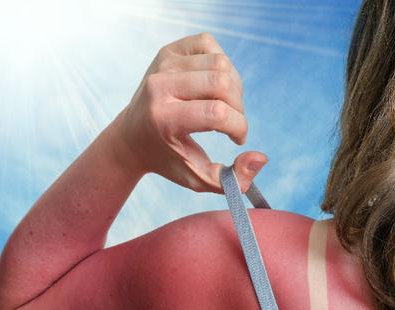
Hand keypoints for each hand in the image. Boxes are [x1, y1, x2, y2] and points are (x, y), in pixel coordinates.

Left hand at [111, 32, 266, 192]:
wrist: (131, 137)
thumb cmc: (168, 159)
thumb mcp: (198, 179)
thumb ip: (233, 179)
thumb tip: (262, 157)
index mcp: (163, 118)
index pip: (217, 113)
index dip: (239, 127)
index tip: (237, 139)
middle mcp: (159, 86)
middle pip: (223, 83)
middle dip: (239, 107)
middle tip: (231, 121)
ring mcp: (163, 64)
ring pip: (221, 63)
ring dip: (234, 87)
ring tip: (224, 104)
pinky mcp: (168, 50)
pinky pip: (209, 45)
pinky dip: (221, 64)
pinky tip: (213, 84)